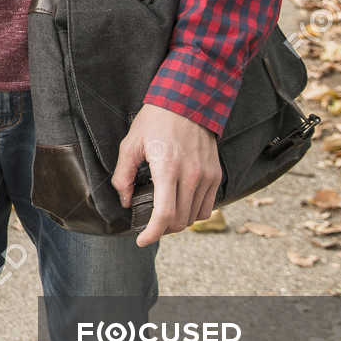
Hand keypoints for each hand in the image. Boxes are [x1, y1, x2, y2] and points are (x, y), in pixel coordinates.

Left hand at [112, 102, 221, 245]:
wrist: (188, 101)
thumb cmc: (156, 120)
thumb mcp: (131, 144)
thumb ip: (124, 174)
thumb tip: (126, 200)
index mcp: (168, 169)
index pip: (164, 215)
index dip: (152, 234)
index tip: (141, 240)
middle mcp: (191, 176)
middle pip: (179, 221)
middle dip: (162, 229)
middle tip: (149, 225)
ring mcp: (207, 176)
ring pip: (194, 216)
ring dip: (178, 222)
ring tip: (164, 215)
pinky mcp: (216, 174)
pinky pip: (208, 206)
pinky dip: (194, 212)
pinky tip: (181, 204)